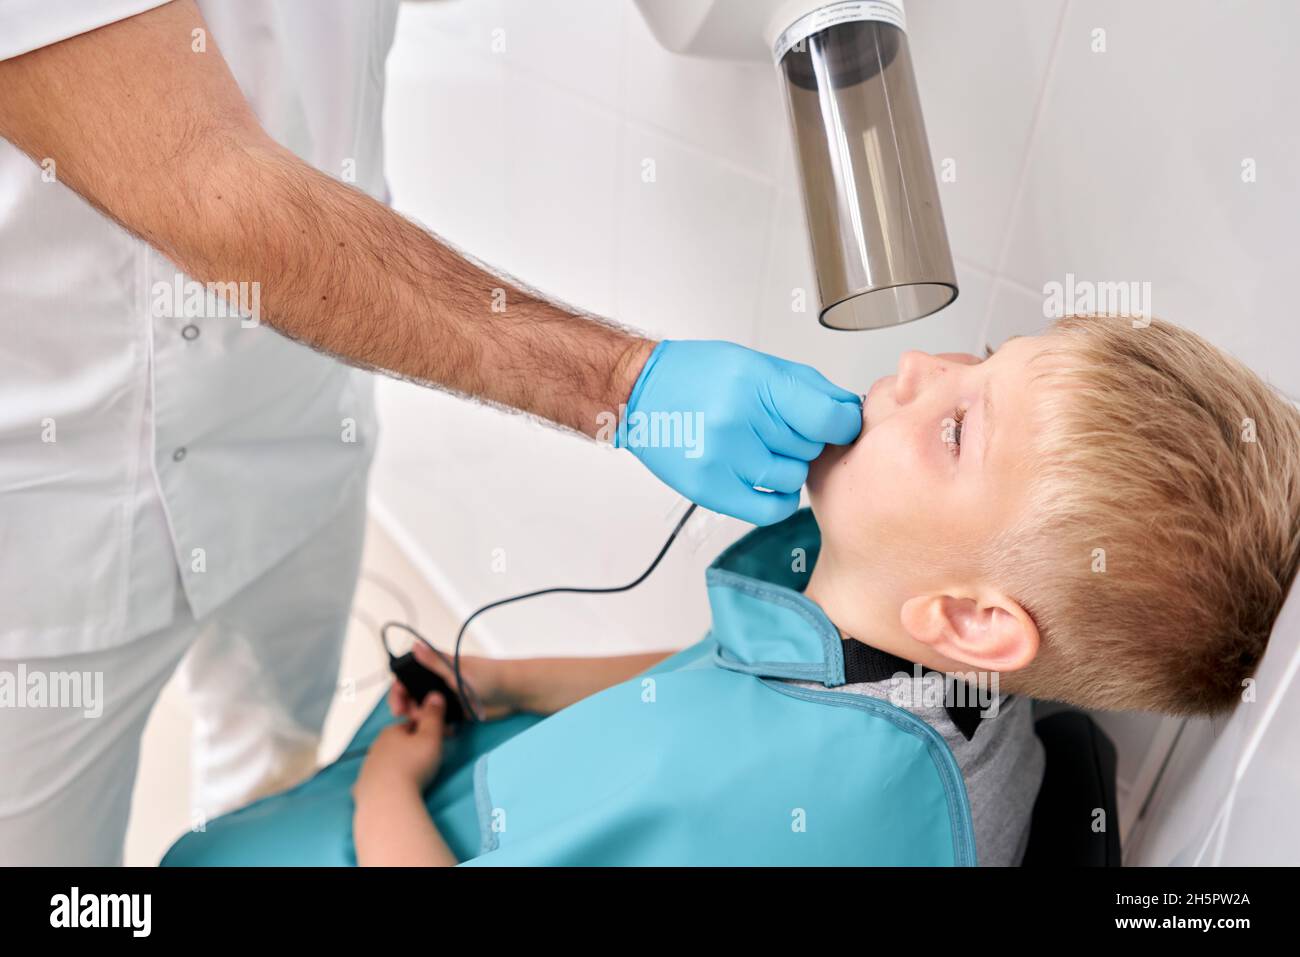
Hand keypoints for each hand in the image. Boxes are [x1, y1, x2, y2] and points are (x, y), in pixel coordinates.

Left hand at [356, 692, 447, 796]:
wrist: (387, 800)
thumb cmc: (412, 766)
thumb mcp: (431, 737)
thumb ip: (434, 715)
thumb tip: (435, 695)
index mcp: (391, 732)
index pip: (410, 725)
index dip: (425, 731)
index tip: (437, 741)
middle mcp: (376, 747)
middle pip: (396, 743)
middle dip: (410, 748)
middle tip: (427, 760)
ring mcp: (367, 768)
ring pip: (385, 762)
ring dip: (397, 765)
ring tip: (413, 777)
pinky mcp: (362, 788)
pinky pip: (375, 782)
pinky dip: (384, 784)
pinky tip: (393, 790)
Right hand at [387, 640, 520, 721]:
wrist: (514, 692)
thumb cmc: (489, 674)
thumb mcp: (458, 670)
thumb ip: (435, 661)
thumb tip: (415, 645)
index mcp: (437, 667)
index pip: (409, 677)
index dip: (399, 690)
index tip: (398, 704)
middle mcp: (439, 682)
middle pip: (413, 696)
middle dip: (408, 708)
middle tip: (412, 719)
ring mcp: (448, 698)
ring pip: (425, 711)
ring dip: (422, 720)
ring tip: (426, 727)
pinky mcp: (457, 712)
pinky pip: (440, 721)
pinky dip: (437, 727)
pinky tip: (442, 732)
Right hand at [617, 340, 861, 524]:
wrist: (641, 393)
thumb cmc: (697, 376)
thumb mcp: (756, 364)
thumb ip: (808, 388)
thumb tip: (850, 412)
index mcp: (755, 382)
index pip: (830, 417)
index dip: (842, 423)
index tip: (837, 424)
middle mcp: (739, 420)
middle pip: (812, 448)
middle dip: (804, 439)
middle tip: (778, 428)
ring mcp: (723, 458)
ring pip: (794, 478)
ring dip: (788, 468)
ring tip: (762, 449)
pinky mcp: (710, 489)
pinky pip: (769, 509)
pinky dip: (777, 498)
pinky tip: (766, 480)